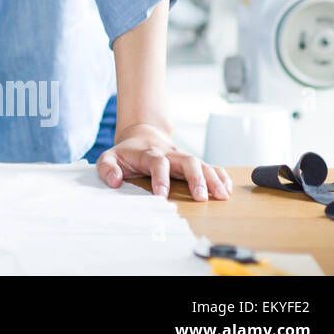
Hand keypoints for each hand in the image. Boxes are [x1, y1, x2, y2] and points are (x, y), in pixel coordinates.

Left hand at [96, 124, 230, 200]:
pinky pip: (211, 166)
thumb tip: (115, 181)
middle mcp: (170, 154)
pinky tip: (227, 189)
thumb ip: (107, 167)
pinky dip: (221, 176)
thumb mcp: (109, 156)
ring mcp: (183, 157)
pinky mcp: (193, 162)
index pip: (157, 162)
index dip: (160, 178)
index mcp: (149, 153)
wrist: (142, 135)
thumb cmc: (127, 152)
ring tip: (222, 196)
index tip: (161, 195)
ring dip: (213, 179)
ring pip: (202, 164)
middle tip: (201, 197)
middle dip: (195, 178)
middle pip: (187, 161)